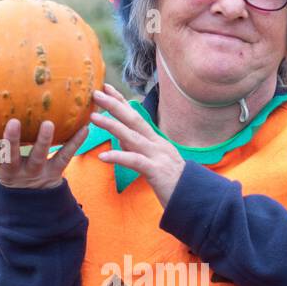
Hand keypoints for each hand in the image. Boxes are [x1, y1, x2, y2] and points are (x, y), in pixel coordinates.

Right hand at [0, 116, 89, 188]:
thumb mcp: (0, 155)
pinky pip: (64, 157)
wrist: (33, 195)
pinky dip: (74, 143)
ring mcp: (35, 173)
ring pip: (38, 158)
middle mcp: (15, 170)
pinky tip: (84, 128)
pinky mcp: (54, 173)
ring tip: (48, 123)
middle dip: (11, 141)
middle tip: (13, 122)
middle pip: (11, 157)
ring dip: (43, 141)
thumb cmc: (13, 163)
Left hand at [90, 83, 185, 207]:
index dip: (121, 101)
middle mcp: (157, 143)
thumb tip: (121, 138)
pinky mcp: (156, 171)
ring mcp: (157, 156)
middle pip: (133, 119)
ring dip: (112, 126)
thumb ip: (138, 148)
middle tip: (96, 93)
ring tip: (93, 118)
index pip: (136, 116)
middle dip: (114, 105)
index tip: (106, 88)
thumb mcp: (154, 160)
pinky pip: (135, 162)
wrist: (192, 198)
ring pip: (132, 137)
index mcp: (155, 140)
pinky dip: (119, 158)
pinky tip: (103, 157)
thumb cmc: (172, 182)